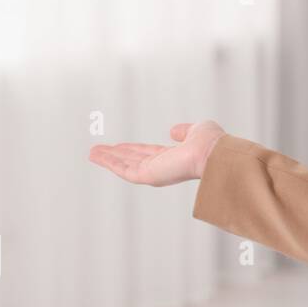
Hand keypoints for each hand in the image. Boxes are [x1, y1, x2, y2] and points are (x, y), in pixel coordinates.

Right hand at [88, 121, 225, 185]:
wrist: (215, 154)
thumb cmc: (213, 144)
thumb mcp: (197, 131)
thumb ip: (184, 131)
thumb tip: (173, 131)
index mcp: (175, 157)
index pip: (149, 153)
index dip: (133, 149)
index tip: (120, 145)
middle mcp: (163, 167)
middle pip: (133, 161)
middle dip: (116, 155)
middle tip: (99, 150)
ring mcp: (154, 173)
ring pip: (125, 166)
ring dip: (108, 159)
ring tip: (92, 151)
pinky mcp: (147, 176)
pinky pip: (123, 169)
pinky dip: (108, 162)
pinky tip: (97, 155)